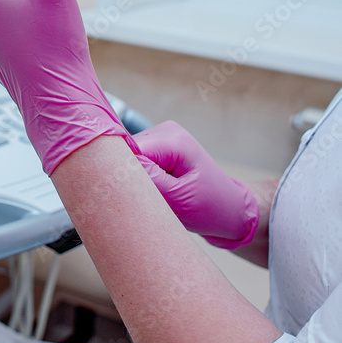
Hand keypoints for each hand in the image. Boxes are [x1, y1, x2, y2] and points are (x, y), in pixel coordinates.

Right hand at [133, 121, 259, 247]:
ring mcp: (162, 138)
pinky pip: (135, 160)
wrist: (229, 210)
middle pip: (127, 151)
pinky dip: (139, 178)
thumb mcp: (178, 199)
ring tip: (153, 196)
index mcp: (174, 141)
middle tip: (141, 200)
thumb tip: (114, 165)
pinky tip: (154, 190)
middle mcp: (166, 132)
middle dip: (128, 176)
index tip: (123, 196)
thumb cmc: (210, 208)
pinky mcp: (158, 148)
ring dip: (134, 178)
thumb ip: (148, 179)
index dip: (122, 173)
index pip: (129, 150)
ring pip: (129, 157)